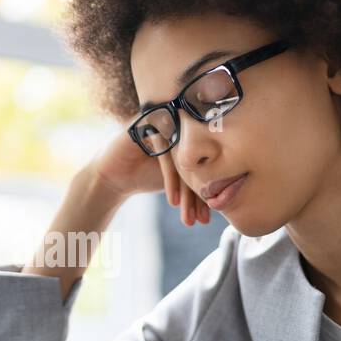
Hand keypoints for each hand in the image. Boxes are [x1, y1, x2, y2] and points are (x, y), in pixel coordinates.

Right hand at [92, 127, 211, 226]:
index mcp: (190, 133)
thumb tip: (228, 199)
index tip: (206, 219)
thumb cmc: (147, 176)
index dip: (206, 193)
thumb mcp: (179, 180)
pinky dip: (171, 180)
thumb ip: (199, 181)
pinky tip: (172, 202)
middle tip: (200, 221)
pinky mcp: (147, 124)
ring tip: (187, 218)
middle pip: (196, 162)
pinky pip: (166, 154)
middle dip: (198, 196)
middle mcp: (179, 122)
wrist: (112, 176)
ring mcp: (163, 120)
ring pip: (183, 159)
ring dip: (186, 192)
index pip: (205, 164)